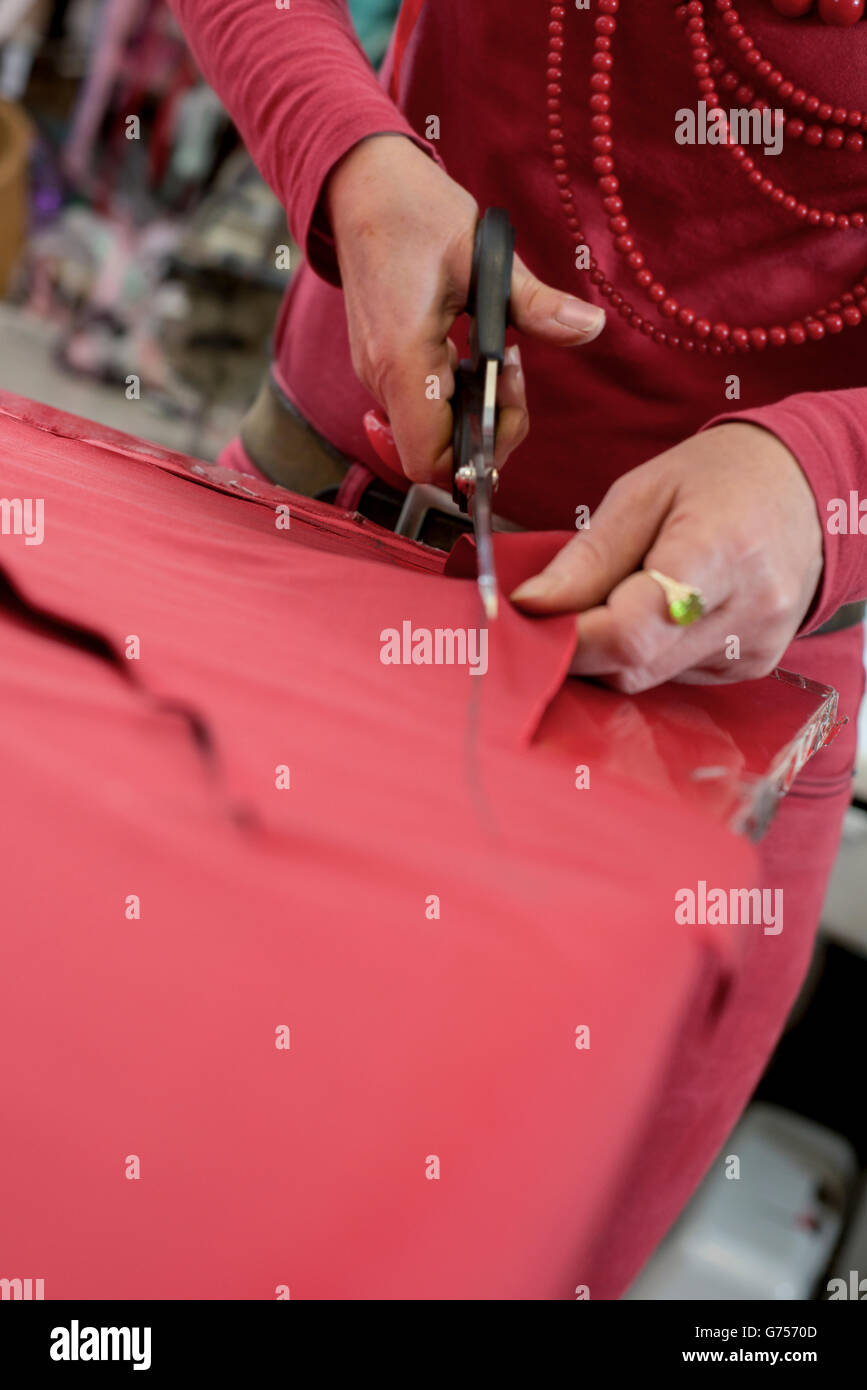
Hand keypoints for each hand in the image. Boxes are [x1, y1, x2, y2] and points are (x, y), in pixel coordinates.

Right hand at [325, 134, 604, 486]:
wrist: (360, 181)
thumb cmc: (415, 211)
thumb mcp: (486, 255)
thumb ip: (536, 305)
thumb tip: (591, 327)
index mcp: (404, 359)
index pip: (429, 461)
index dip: (476, 457)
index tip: (508, 403)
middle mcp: (381, 378)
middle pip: (436, 456)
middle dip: (486, 430)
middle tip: (513, 373)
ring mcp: (377, 374)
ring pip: (430, 433)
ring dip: (473, 411)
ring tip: (499, 359)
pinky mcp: (381, 364)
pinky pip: (421, 407)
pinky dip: (455, 396)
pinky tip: (473, 354)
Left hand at [510, 423, 823, 690]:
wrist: (808, 486)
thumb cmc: (723, 478)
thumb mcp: (643, 493)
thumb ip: (588, 557)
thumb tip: (532, 605)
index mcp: (719, 552)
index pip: (629, 630)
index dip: (568, 635)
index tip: (529, 618)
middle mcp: (747, 610)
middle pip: (633, 664)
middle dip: (582, 644)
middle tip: (560, 606)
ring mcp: (755, 647)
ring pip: (647, 678)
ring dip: (613, 650)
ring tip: (621, 593)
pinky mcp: (752, 667)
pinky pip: (673, 678)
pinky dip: (648, 652)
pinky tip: (659, 611)